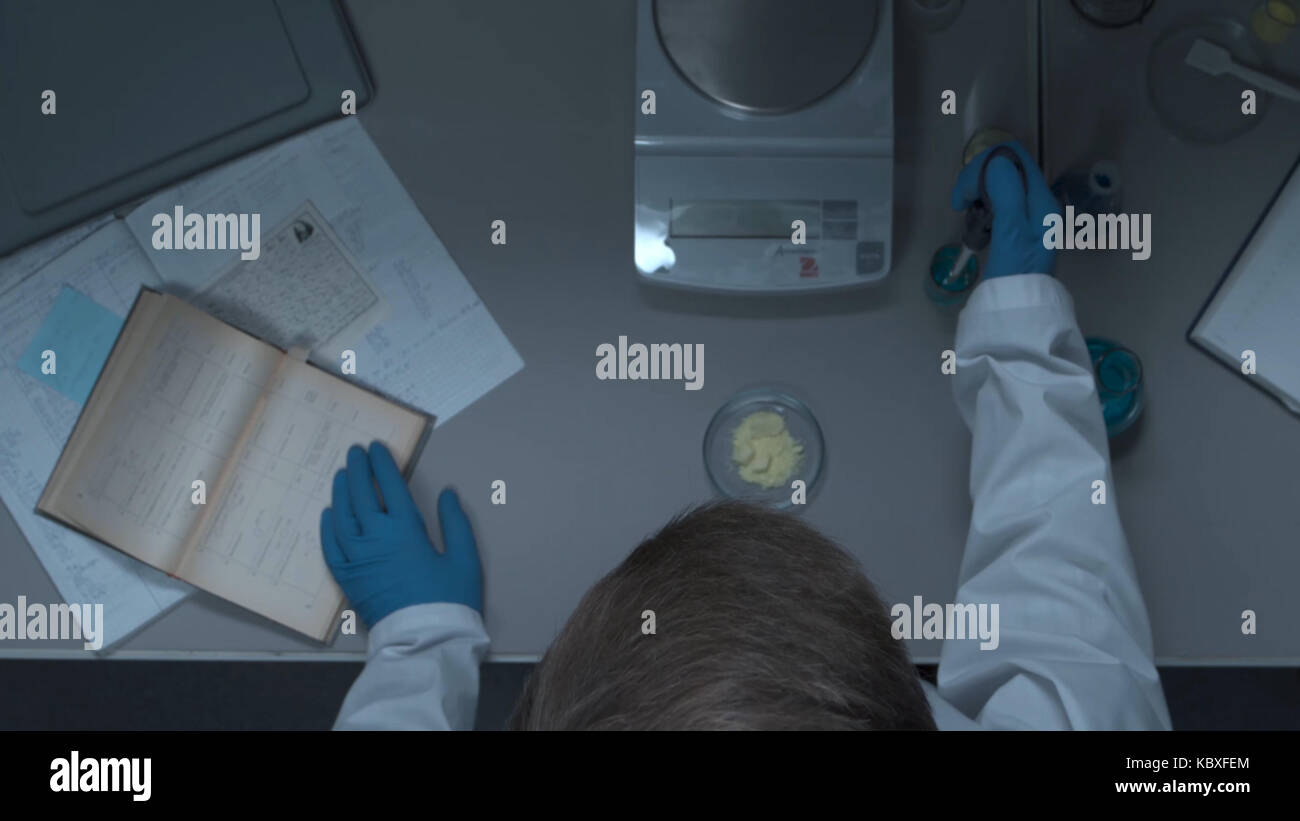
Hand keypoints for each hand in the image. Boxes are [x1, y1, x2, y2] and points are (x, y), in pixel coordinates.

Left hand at [320, 442, 482, 627]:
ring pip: (341, 516)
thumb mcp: (464, 557)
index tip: (376, 448)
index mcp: (406, 530)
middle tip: (355, 452)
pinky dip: (327, 527)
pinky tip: (329, 514)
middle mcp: (376, 538)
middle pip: (361, 494)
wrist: (425, 639)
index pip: (390, 486)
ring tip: (342, 474)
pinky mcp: (348, 578)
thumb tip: (448, 494)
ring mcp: (357, 558)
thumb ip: (456, 522)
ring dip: (341, 492)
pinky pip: (331, 546)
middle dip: (358, 469)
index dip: (382, 463)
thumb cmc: (449, 599)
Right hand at [950, 141, 1060, 278]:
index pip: (1012, 157)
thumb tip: (993, 165)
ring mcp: (1028, 217)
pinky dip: (982, 208)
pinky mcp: (1017, 231)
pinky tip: (976, 225)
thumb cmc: (1014, 276)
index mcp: (1040, 199)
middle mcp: (1038, 203)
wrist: (1018, 317)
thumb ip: (1007, 192)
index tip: (964, 196)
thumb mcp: (1012, 230)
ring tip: (967, 215)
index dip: (983, 166)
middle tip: (961, 206)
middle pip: (1005, 168)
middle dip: (977, 179)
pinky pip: (997, 205)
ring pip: (999, 185)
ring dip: (977, 193)